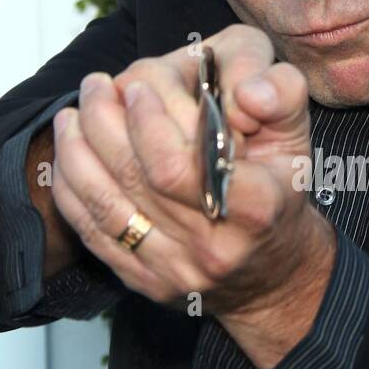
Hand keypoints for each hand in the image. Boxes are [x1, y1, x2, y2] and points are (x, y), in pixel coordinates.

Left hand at [50, 24, 332, 321]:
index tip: (136, 87)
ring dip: (77, 152)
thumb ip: (282, 98)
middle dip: (102, 123)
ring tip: (72, 115)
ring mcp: (177, 270)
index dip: (146, 124)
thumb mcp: (298, 139)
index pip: (178, 167)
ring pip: (105, 206)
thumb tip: (248, 90)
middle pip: (135, 178)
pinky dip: (72, 190)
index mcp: (254, 207)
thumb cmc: (278, 193)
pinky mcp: (147, 283)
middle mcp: (214, 245)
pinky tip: (70, 156)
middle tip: (95, 85)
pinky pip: (94, 234)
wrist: (274, 274)